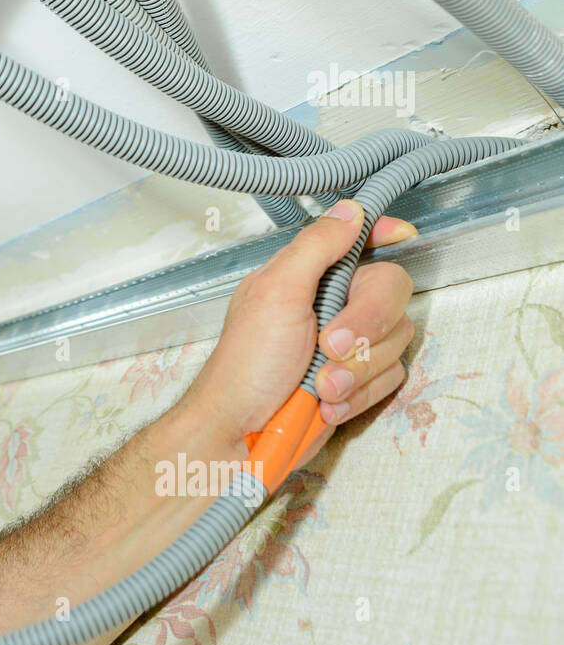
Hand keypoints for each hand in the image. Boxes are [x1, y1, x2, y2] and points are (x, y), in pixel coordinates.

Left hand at [179, 199, 416, 469]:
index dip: (383, 234)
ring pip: (396, 340)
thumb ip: (315, 249)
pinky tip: (325, 403)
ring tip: (318, 385)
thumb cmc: (246, 366)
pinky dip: (358, 394)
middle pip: (391, 290)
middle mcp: (331, 304)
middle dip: (365, 325)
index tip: (402, 235)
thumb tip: (350, 210)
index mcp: (307, 276)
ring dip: (357, 369)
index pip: (358, 241)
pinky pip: (390, 378)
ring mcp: (347, 344)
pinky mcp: (358, 381)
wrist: (242, 433)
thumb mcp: (275, 293)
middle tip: (327, 345)